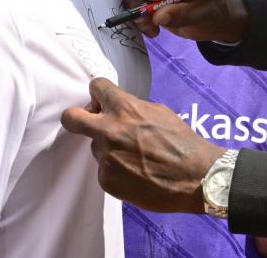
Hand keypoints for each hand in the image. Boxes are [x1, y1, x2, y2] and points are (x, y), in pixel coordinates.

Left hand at [61, 77, 223, 212]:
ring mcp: (105, 158)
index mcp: (123, 108)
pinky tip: (138, 173)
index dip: (100, 93)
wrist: (195, 177)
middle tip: (88, 122)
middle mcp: (108, 131)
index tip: (103, 101)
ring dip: (109, 148)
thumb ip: (132, 108)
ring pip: (96, 147)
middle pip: (71, 118)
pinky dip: (118, 170)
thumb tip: (117, 110)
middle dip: (76, 117)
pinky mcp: (107, 180)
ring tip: (136, 157)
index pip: (95, 86)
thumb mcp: (159, 112)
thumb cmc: (182, 142)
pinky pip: (105, 169)